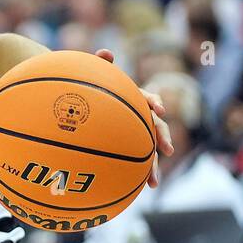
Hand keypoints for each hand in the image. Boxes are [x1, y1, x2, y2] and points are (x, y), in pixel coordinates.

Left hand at [95, 48, 173, 186]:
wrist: (75, 98)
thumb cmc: (85, 85)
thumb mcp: (91, 74)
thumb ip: (99, 64)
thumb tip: (105, 52)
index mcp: (131, 98)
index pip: (147, 98)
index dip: (154, 102)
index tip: (159, 110)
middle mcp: (135, 116)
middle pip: (154, 128)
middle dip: (161, 139)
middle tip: (167, 150)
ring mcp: (130, 132)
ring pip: (145, 149)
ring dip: (150, 166)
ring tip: (151, 183)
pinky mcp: (122, 146)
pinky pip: (130, 160)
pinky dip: (133, 174)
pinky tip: (133, 189)